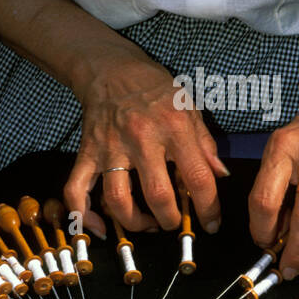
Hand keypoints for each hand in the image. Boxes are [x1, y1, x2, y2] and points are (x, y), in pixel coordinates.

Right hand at [62, 39, 229, 238]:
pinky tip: (100, 229)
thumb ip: (206, 143)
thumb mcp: (190, 107)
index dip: (208, 208)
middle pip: (158, 195)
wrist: (111, 69)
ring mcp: (111, 148)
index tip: (211, 223)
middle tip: (176, 222)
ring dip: (136, 223)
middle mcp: (142, 139)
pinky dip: (84, 216)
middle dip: (172, 219)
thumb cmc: (155, 88)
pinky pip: (77, 190)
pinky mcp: (87, 153)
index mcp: (174, 128)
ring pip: (118, 200)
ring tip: (149, 224)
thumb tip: (221, 175)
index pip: (198, 178)